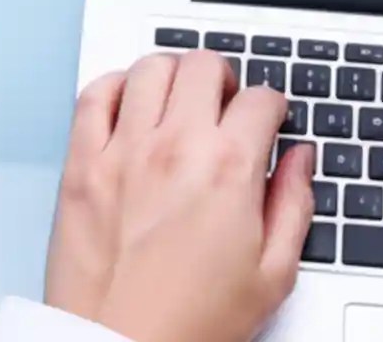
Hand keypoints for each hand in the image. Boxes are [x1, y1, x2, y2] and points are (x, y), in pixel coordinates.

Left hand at [45, 51, 314, 341]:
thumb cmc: (192, 323)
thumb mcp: (273, 273)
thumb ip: (294, 204)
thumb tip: (301, 160)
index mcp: (230, 169)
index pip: (262, 97)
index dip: (273, 107)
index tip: (268, 121)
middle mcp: (176, 148)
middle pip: (206, 66)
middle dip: (226, 80)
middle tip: (226, 107)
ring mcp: (123, 152)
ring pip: (151, 68)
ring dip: (173, 76)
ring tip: (180, 102)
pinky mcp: (81, 166)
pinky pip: (94, 96)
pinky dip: (115, 88)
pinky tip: (131, 106)